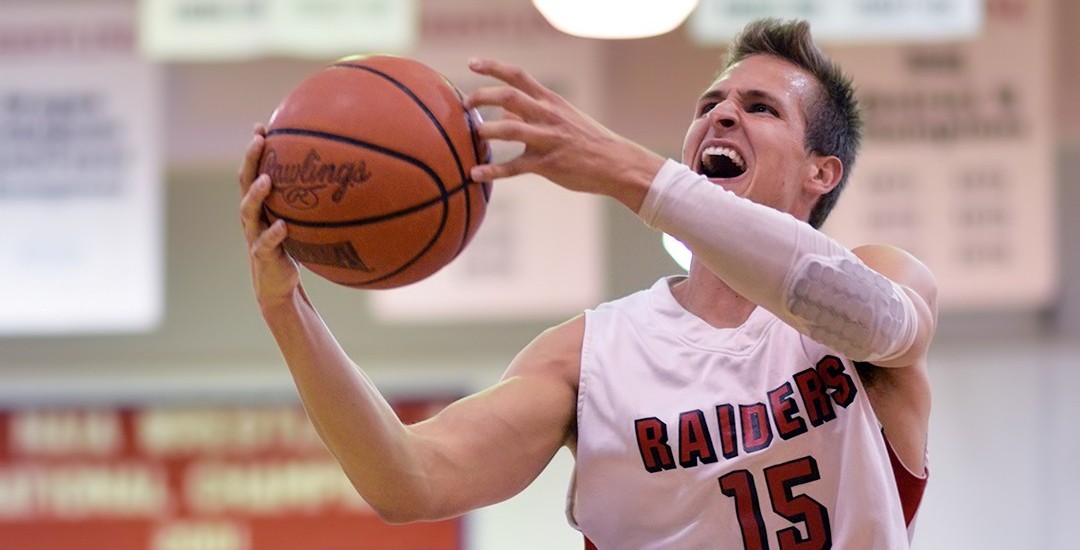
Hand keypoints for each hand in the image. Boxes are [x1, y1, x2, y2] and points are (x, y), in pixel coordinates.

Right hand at [238, 124, 302, 306]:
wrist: (279, 285)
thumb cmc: (293, 247)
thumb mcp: (301, 221)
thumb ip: (310, 201)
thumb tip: (341, 176)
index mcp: (260, 204)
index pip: (253, 170)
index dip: (254, 149)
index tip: (261, 126)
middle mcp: (253, 215)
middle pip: (244, 182)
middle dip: (250, 159)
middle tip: (259, 140)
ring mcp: (254, 234)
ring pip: (248, 210)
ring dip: (256, 194)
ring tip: (267, 180)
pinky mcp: (263, 255)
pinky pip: (265, 242)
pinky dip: (273, 233)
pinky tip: (283, 226)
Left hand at [465, 58, 664, 211]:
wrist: (616, 163)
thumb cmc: (587, 140)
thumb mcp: (562, 117)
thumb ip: (531, 112)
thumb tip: (502, 110)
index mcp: (550, 101)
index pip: (517, 75)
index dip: (492, 67)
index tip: (471, 64)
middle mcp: (547, 116)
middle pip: (508, 97)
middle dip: (481, 97)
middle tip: (465, 104)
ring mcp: (547, 139)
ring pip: (508, 129)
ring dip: (485, 131)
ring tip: (472, 135)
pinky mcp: (547, 164)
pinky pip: (514, 167)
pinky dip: (492, 171)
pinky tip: (474, 174)